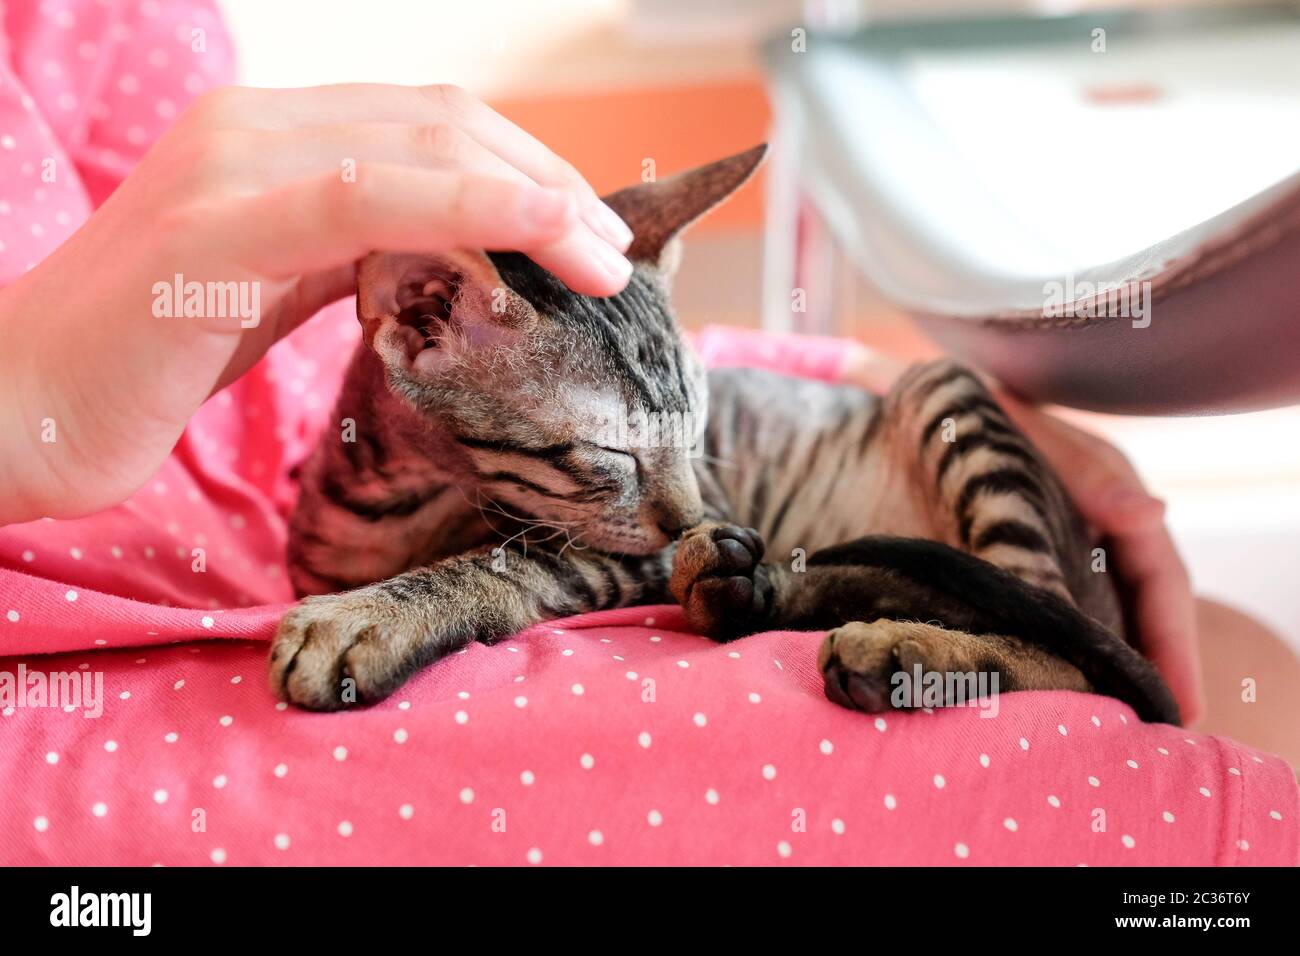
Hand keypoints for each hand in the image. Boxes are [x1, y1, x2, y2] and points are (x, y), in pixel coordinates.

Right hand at [0, 83, 632, 525]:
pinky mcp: (216, 226)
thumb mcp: (268, 288)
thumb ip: (347, 253)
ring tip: (604, 258)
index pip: (429, 125)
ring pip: (420, 145)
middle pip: (443, 121)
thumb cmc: (144, 357)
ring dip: (534, 194)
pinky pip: (369, 196)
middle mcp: (253, 128)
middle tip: (616, 248)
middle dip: (549, 179)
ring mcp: (232, 165)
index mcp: (270, 138)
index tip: (589, 230)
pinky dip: (470, 205)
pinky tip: (539, 235)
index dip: (525, 167)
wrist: (16, 405)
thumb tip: (447, 259)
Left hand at [840, 346, 1203, 724]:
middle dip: (1147, 670)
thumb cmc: (955, 407)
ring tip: (1100, 729)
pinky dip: (1046, 654)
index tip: (1181, 703)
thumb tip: (1154, 514)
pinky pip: (1036, 615)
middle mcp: (1084, 525)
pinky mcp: (1000, 564)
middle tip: (1150, 735)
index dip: (1174, 641)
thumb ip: (1082, 466)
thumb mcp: (1017, 423)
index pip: (1160, 576)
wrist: (883, 402)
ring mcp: (1044, 547)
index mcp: (1105, 489)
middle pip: (1136, 608)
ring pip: (1091, 616)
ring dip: (1101, 669)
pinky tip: (1037, 695)